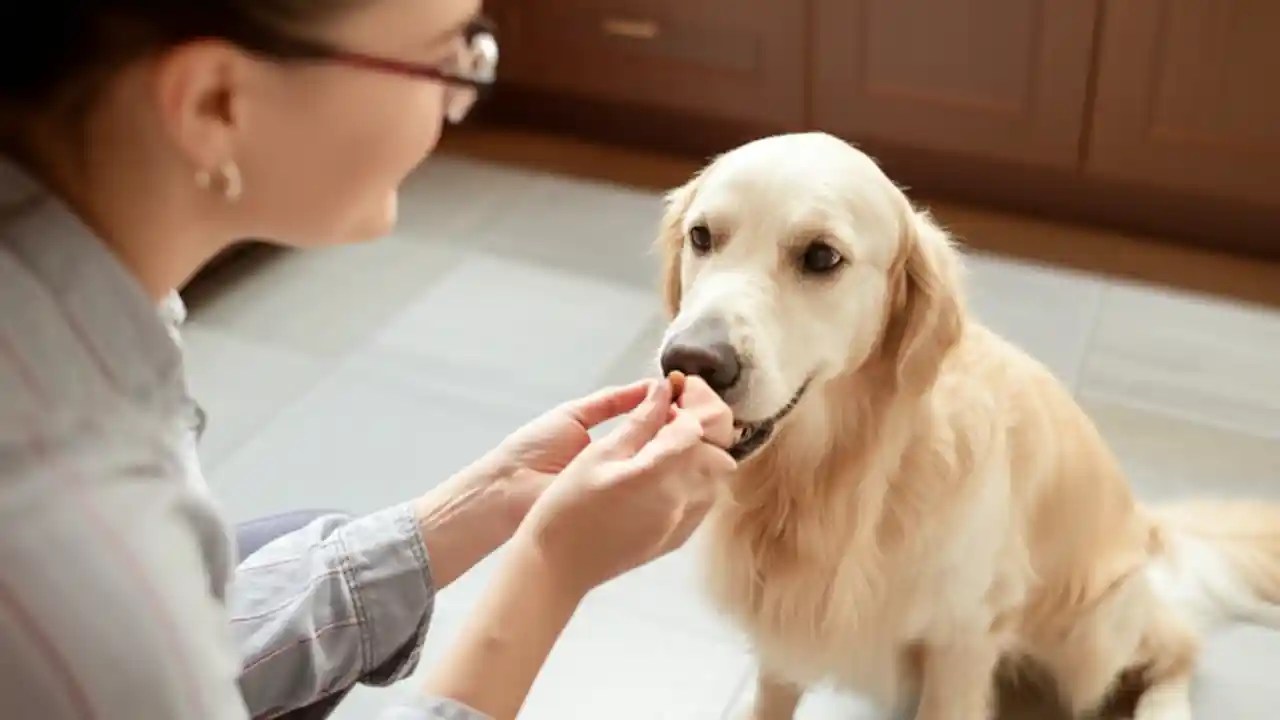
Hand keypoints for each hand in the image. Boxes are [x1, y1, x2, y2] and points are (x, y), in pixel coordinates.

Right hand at [418, 376, 735, 718]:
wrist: (558, 566)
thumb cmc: (567, 506)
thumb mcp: (599, 454)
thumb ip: (639, 421)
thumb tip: (661, 391)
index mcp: (659, 473)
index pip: (695, 426)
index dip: (688, 402)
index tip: (671, 391)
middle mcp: (681, 499)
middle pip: (719, 451)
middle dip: (704, 425)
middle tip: (674, 412)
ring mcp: (683, 523)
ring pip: (718, 477)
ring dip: (703, 453)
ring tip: (670, 441)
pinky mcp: (678, 538)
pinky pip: (706, 500)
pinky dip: (698, 478)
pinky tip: (669, 472)